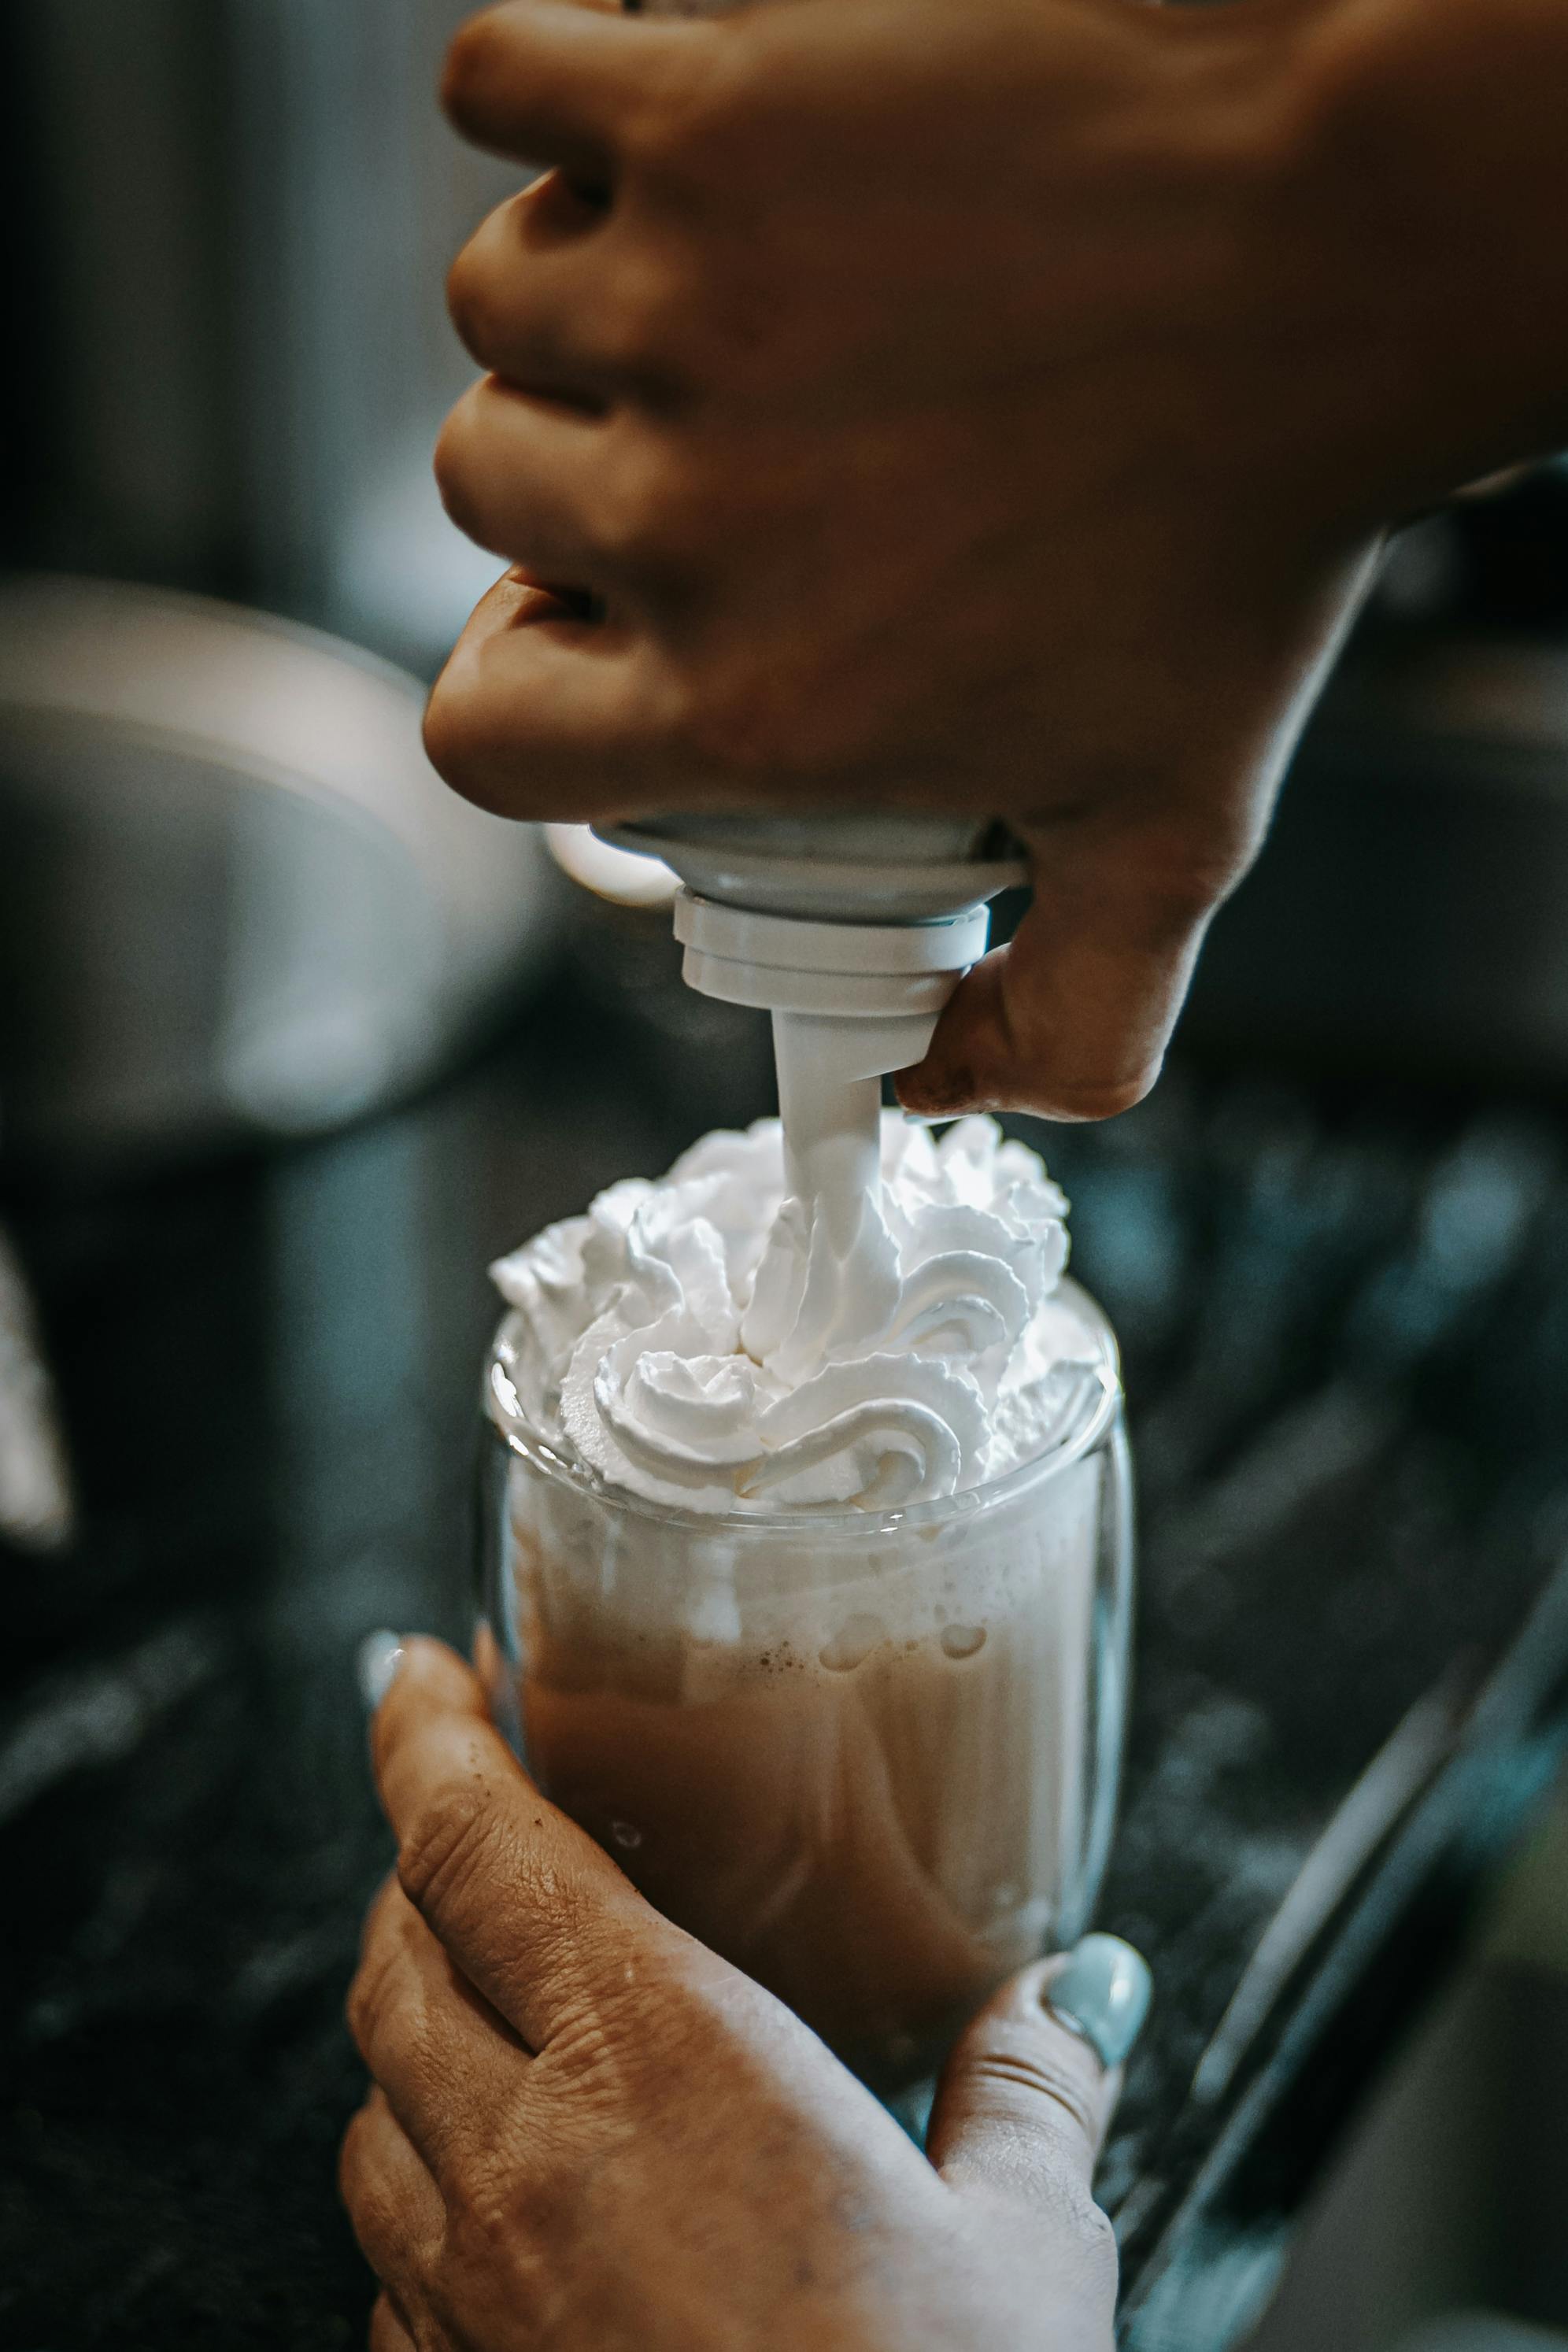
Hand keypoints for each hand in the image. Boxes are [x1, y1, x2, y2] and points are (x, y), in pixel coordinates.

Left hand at [341, 1638, 1149, 2350]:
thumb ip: (1033, 2090)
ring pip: (369, 2101)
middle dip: (414, 1862)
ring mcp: (470, 2293)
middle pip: (392, 1953)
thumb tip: (1072, 1995)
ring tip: (479, 1987)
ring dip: (406, 2020)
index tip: (414, 1666)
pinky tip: (501, 2196)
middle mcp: (528, 2157)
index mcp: (655, 2056)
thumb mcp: (1027, 2248)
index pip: (471, 1841)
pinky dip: (419, 2185)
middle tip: (470, 1814)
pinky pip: (388, 2259)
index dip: (424, 1731)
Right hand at [421, 0, 1567, 1118]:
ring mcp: (684, 291)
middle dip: (576, 479)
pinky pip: (505, 80)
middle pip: (488, 500)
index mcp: (760, 702)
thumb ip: (1063, 1018)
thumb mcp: (1178, 829)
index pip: (488, 745)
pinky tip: (639, 135)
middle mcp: (686, 509)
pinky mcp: (710, 98)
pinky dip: (543, 95)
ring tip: (719, 298)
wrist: (1355, 242)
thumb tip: (938, 1093)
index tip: (584, 638)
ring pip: (498, 308)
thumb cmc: (1263, 531)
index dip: (526, 692)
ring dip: (576, 303)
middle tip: (713, 445)